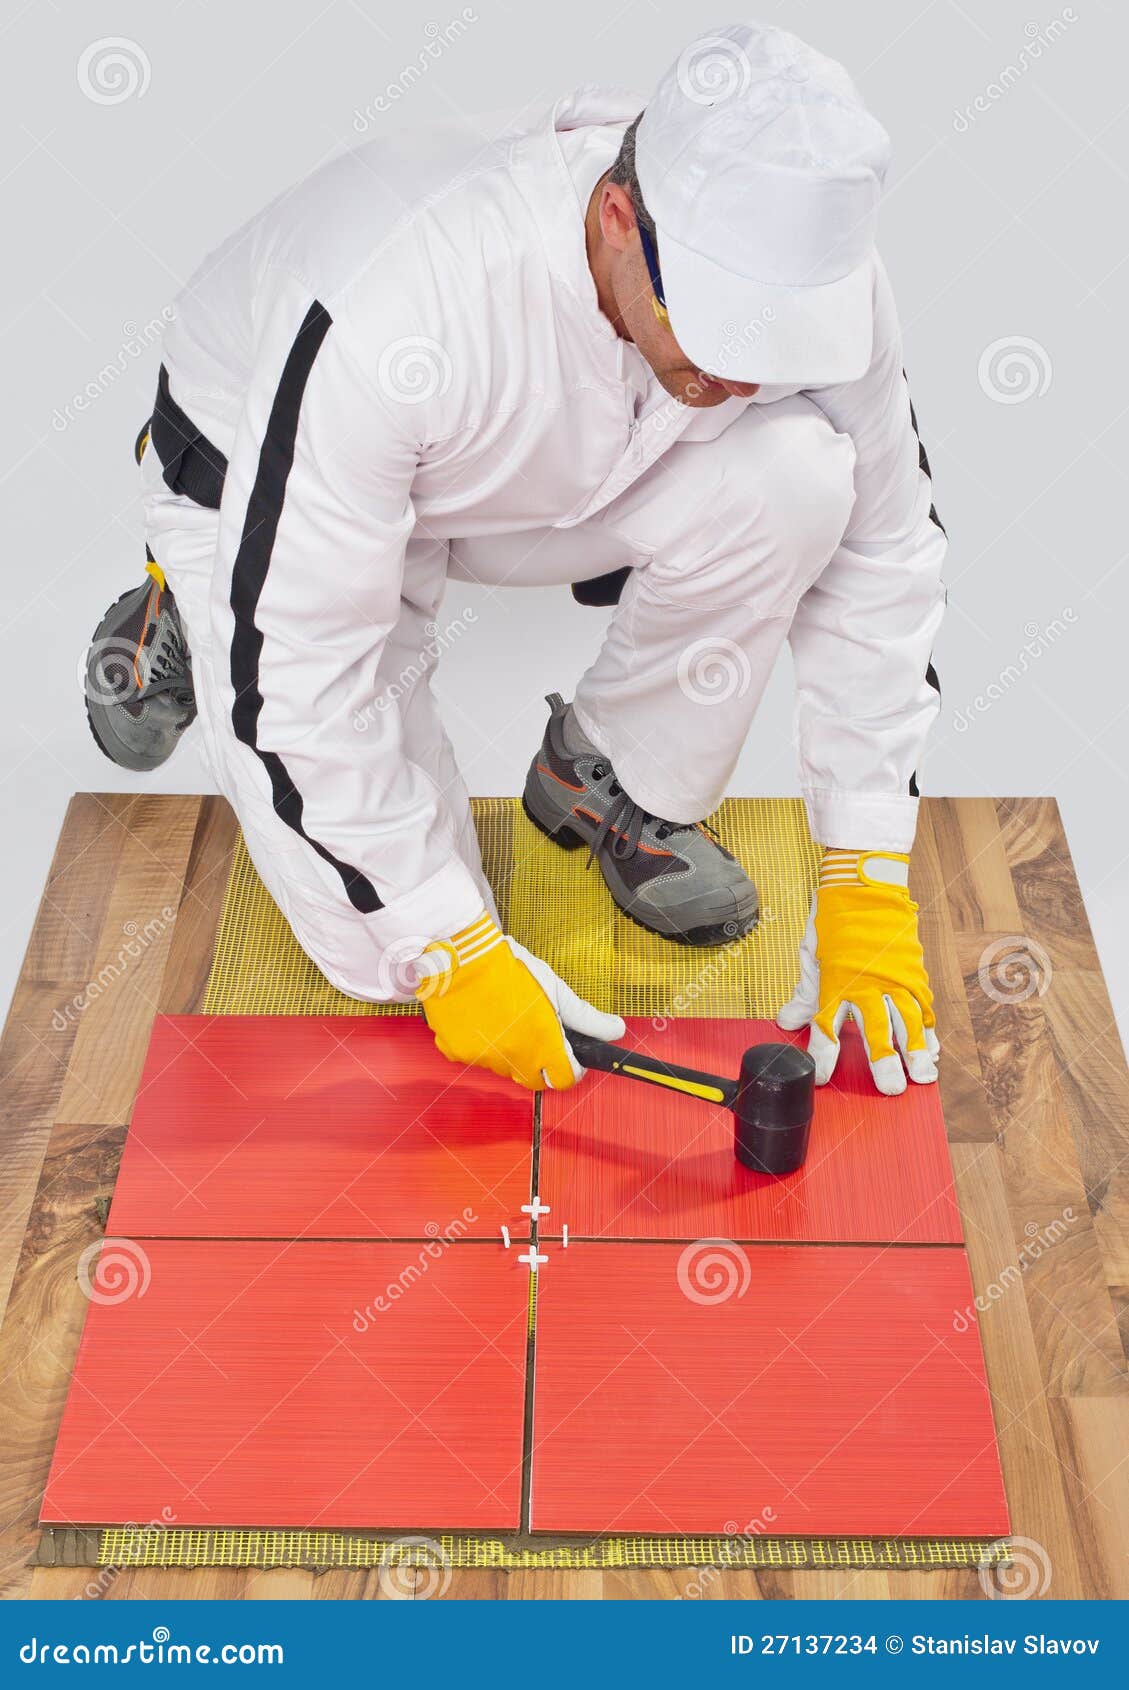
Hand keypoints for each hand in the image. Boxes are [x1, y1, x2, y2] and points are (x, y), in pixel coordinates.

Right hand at [416, 911, 624, 1089]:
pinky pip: (477, 1058)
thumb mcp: (555, 988)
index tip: (570, 1054)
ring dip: (512, 1053)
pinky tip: (483, 1019)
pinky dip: (483, 1045)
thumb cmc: (507, 967)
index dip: (572, 1067)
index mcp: (543, 1044)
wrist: (459, 956)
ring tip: (508, 1019)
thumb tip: (614, 1029)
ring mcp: (484, 1059)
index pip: (566, 1078)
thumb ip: (586, 1017)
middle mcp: (514, 1059)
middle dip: (544, 1065)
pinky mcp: (458, 1053)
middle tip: (541, 1037)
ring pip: (506, 1069)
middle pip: (537, 1080)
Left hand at [777, 850, 938, 1095]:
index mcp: (835, 983)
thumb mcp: (811, 955)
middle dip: (885, 1063)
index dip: (824, 1057)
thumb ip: (804, 993)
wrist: (864, 885)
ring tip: (924, 1076)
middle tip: (892, 1089)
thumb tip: (786, 1022)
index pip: (827, 1028)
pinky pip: (923, 1005)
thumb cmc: (833, 921)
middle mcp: (866, 984)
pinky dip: (928, 1028)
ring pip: (907, 1021)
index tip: (824, 1080)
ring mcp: (893, 977)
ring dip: (916, 1052)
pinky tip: (933, 1047)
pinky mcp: (913, 970)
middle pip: (876, 1031)